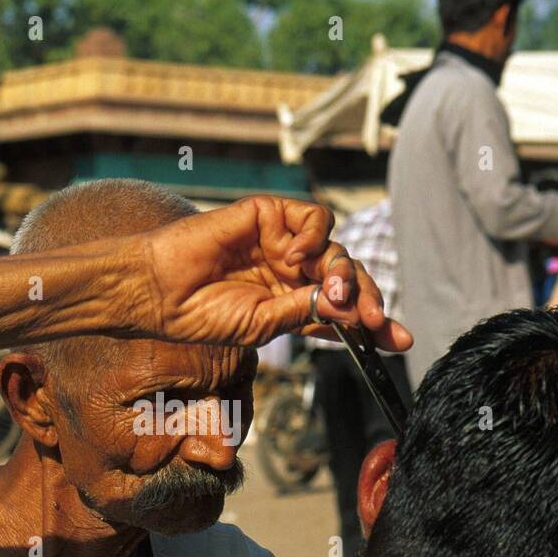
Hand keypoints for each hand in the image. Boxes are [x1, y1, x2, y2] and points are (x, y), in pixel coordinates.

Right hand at [136, 195, 411, 351]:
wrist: (157, 291)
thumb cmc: (200, 315)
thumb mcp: (262, 325)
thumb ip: (306, 313)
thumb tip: (350, 311)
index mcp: (293, 303)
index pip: (343, 311)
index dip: (373, 324)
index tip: (399, 341)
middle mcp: (292, 272)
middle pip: (347, 278)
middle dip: (367, 298)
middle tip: (374, 320)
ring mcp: (282, 242)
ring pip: (335, 248)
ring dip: (343, 270)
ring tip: (333, 291)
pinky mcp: (268, 215)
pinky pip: (312, 217)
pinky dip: (315, 234)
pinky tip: (299, 255)